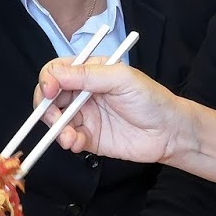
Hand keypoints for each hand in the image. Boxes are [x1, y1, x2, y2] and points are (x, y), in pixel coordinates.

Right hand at [37, 59, 194, 164]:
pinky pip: (68, 139)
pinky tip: (76, 144)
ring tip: (69, 138)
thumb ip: (87, 75)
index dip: (48, 80)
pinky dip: (67, 142)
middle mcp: (83, 92)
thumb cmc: (151, 99)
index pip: (56, 71)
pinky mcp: (88, 137)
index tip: (50, 92)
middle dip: (47, 108)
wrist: (169, 133)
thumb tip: (54, 76)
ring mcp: (84, 116)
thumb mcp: (120, 79)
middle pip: (50, 97)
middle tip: (55, 118)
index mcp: (89, 71)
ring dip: (56, 129)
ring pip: (55, 120)